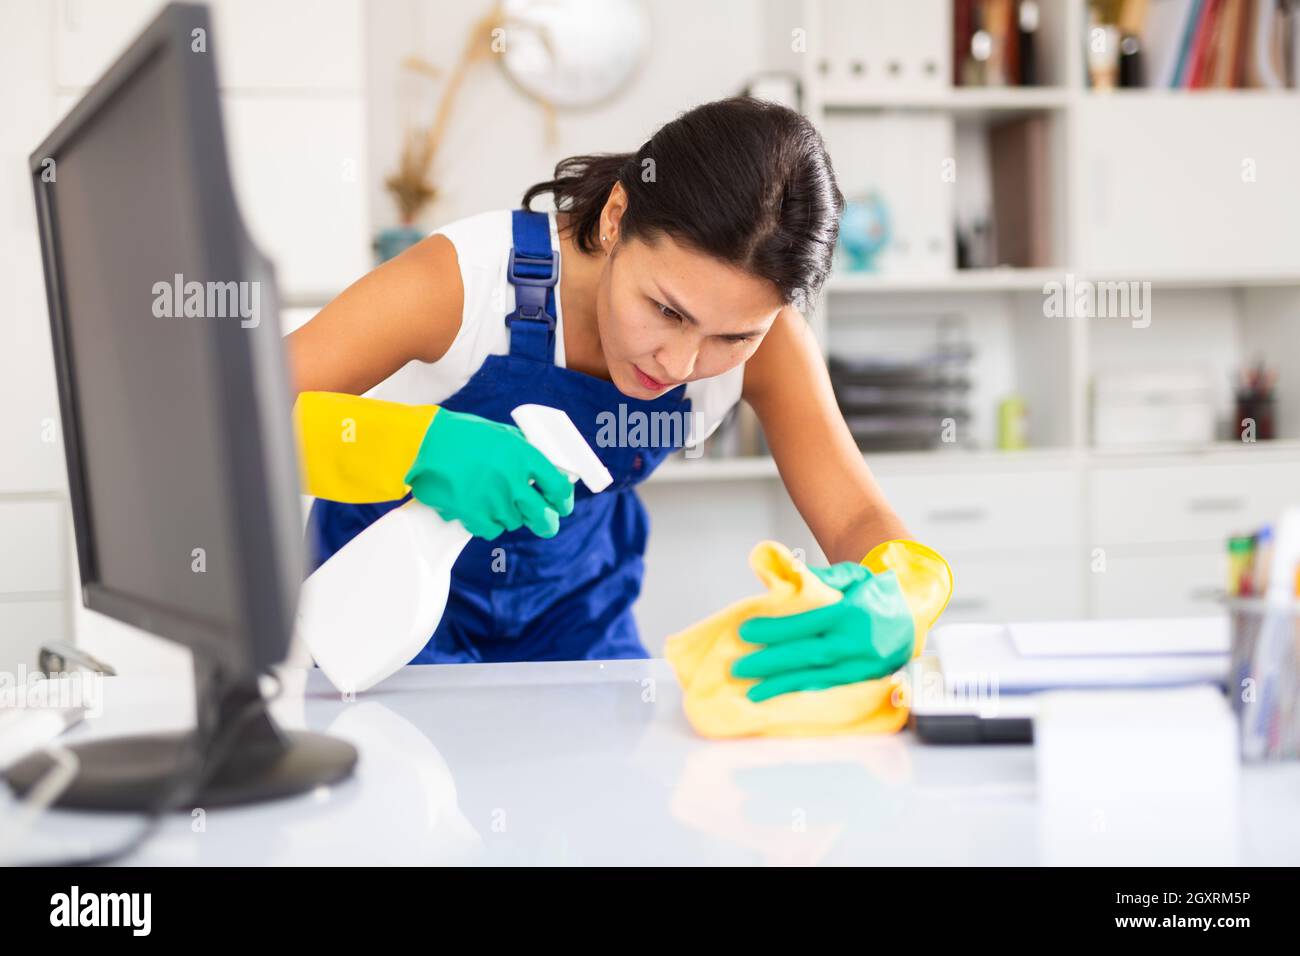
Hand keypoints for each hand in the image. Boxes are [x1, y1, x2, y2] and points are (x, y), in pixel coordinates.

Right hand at [404, 408, 573, 539]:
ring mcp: (494, 501)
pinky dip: (485, 523)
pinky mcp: (473, 516)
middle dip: (547, 523)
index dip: (563, 501)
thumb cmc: (463, 436)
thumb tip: (549, 469)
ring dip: (507, 515)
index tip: (562, 506)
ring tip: (489, 498)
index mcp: (525, 456)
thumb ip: (526, 453)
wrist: (423, 444)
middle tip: (545, 524)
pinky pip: (490, 530)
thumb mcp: (502, 435)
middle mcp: (513, 481)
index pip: (559, 488)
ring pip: (513, 522)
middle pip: (543, 516)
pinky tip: (476, 508)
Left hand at [731, 562, 913, 702]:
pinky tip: (783, 698)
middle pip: (808, 655)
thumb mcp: (855, 575)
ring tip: (753, 691)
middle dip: (771, 662)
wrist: (914, 615)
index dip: (775, 629)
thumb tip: (789, 575)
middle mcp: (859, 642)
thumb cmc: (877, 593)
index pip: (807, 623)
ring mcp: (864, 665)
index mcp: (854, 612)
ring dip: (782, 686)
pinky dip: (805, 694)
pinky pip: (831, 690)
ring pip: (818, 678)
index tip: (746, 631)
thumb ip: (823, 577)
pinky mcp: (867, 681)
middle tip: (739, 667)